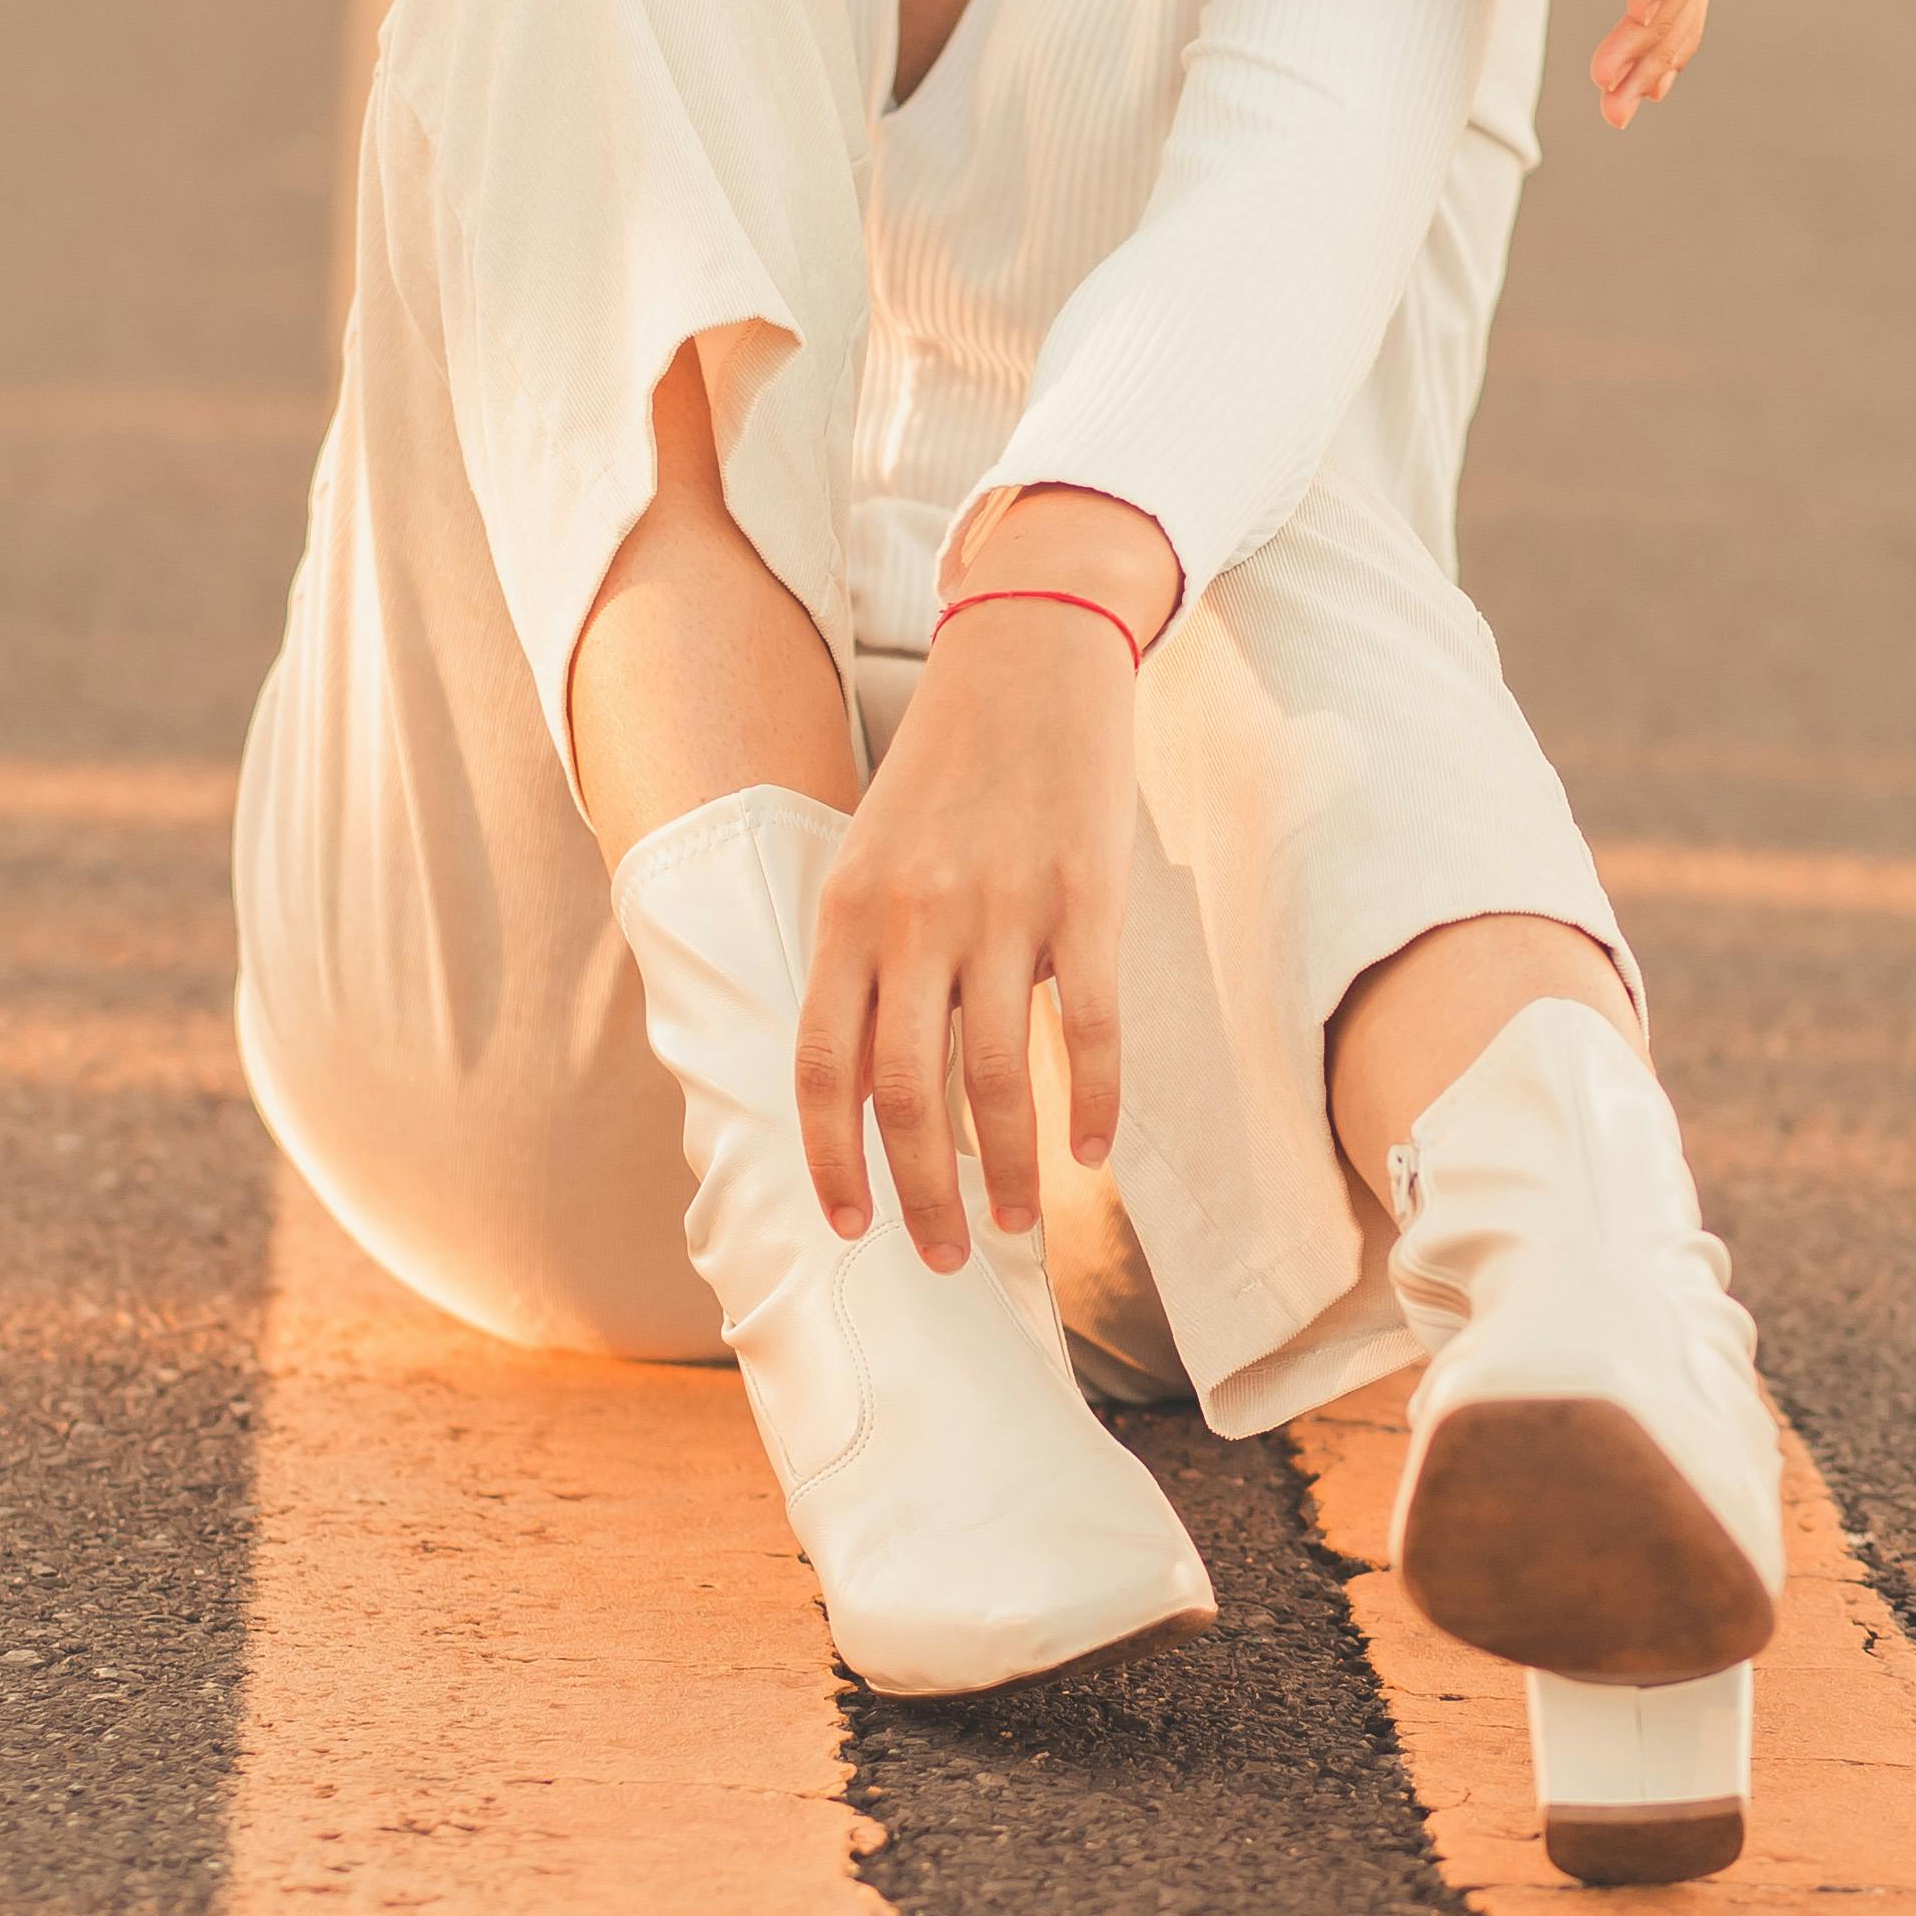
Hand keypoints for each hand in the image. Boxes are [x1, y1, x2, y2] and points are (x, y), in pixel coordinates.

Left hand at [795, 597, 1135, 1264]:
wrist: (1028, 656)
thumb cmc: (948, 770)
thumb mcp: (872, 852)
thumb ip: (866, 955)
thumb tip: (868, 1084)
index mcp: (849, 912)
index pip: (823, 1066)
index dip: (832, 1159)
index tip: (851, 1227)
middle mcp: (915, 918)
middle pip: (906, 1094)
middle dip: (921, 1194)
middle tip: (942, 1258)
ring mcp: (1001, 909)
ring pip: (995, 1080)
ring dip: (1005, 1172)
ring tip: (1015, 1224)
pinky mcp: (1084, 898)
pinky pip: (1088, 1029)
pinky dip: (1091, 1104)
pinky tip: (1092, 1151)